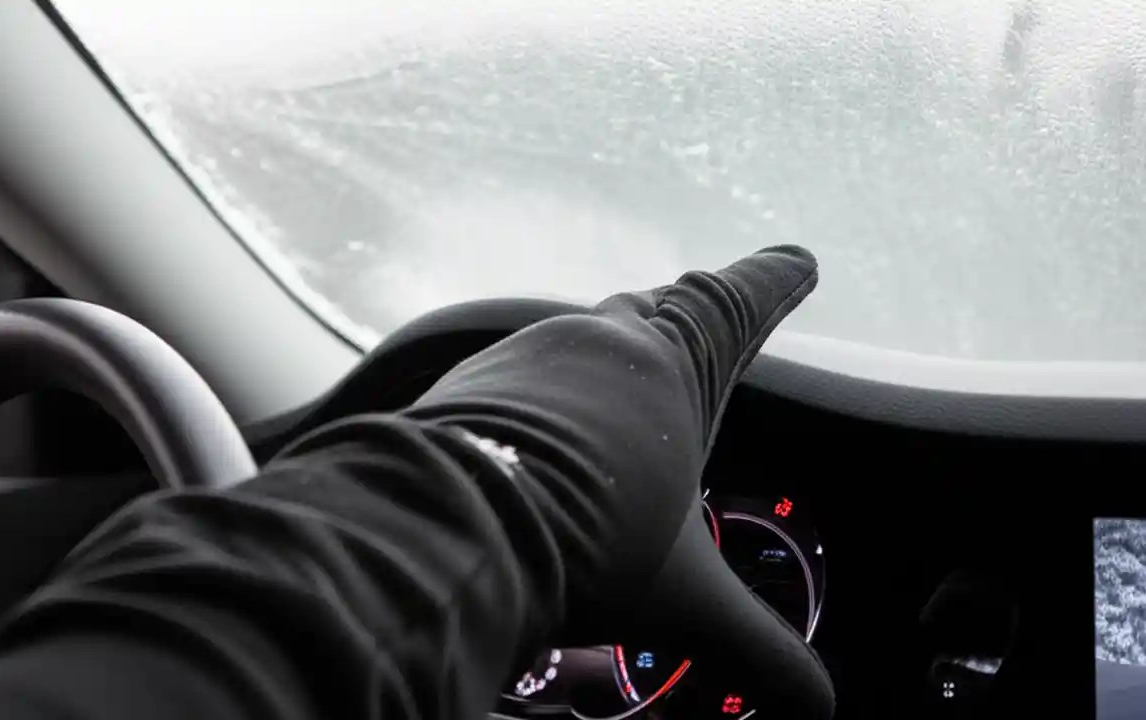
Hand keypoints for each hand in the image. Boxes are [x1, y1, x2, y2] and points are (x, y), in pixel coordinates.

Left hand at [407, 244, 830, 716]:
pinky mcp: (472, 383)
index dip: (772, 283)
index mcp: (675, 372)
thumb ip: (758, 652)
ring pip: (587, 338)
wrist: (453, 519)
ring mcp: (532, 358)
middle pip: (658, 310)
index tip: (797, 260)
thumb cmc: (587, 543)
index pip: (737, 307)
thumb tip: (820, 705)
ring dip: (613, 354)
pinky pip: (524, 373)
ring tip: (626, 379)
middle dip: (690, 312)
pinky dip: (548, 390)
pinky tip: (541, 428)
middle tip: (709, 310)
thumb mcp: (683, 603)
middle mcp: (604, 346)